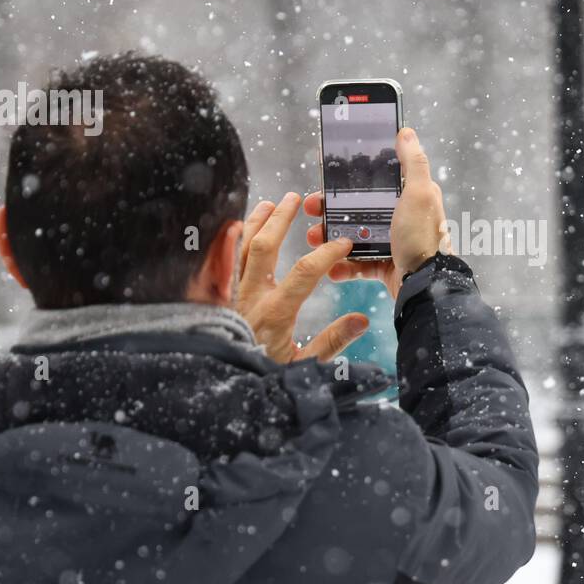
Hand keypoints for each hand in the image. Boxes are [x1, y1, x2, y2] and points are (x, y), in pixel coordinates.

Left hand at [234, 194, 369, 362]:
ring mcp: (233, 296)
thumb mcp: (304, 365)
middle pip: (265, 247)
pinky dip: (229, 242)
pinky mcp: (222, 299)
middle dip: (281, 220)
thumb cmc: (265, 375)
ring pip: (242, 249)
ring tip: (270, 204)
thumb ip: (332, 341)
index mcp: (275, 313)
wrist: (223, 384)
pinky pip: (224, 264)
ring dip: (256, 223)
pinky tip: (236, 227)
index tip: (342, 243)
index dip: (326, 253)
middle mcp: (251, 298)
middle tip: (296, 199)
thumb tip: (361, 321)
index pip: (304, 272)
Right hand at [303, 127, 448, 299]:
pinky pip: (357, 263)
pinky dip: (342, 265)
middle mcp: (400, 217)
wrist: (424, 285)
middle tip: (312, 209)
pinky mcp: (384, 265)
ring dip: (330, 238)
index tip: (326, 176)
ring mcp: (391, 242)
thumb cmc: (423, 237)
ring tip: (314, 239)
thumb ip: (414, 163)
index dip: (350, 178)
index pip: (375, 180)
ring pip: (353, 235)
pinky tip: (331, 267)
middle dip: (331, 209)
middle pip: (357, 208)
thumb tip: (405, 131)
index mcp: (409, 197)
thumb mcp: (420, 194)